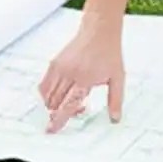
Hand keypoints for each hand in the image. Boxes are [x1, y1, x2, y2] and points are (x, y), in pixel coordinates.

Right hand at [37, 18, 125, 133]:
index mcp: (84, 79)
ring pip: (47, 95)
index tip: (51, 130)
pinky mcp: (54, 63)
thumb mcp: (118, 78)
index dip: (59, 119)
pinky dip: (47, 94)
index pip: (68, 105)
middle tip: (77, 112)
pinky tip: (59, 94)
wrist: (99, 32)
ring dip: (54, 105)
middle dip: (59, 113)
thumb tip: (115, 119)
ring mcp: (59, 68)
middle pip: (55, 102)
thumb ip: (115, 100)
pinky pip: (44, 84)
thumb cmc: (109, 54)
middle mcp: (69, 74)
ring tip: (71, 101)